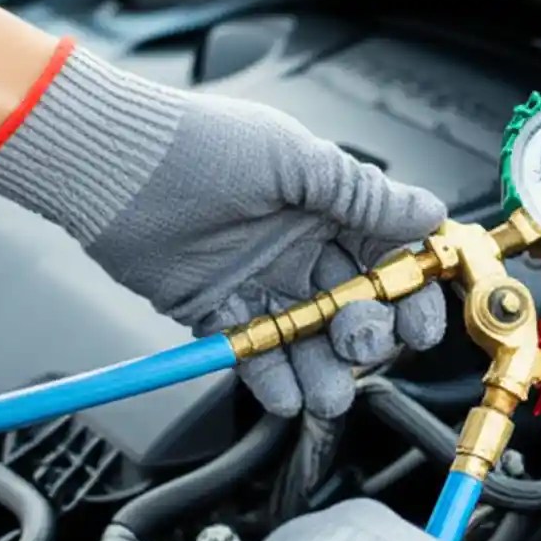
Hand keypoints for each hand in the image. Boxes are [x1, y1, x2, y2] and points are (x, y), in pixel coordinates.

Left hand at [0, 44, 446, 417]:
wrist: (110, 165)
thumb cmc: (198, 144)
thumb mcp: (295, 161)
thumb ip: (363, 195)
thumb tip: (430, 212)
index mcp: (326, 206)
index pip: (388, 257)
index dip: (411, 293)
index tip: (422, 325)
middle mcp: (299, 247)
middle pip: (354, 307)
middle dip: (367, 335)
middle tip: (362, 345)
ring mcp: (260, 281)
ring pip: (308, 339)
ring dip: (324, 371)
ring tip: (328, 395)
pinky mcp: (217, 311)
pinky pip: (253, 353)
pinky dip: (271, 379)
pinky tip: (285, 396)